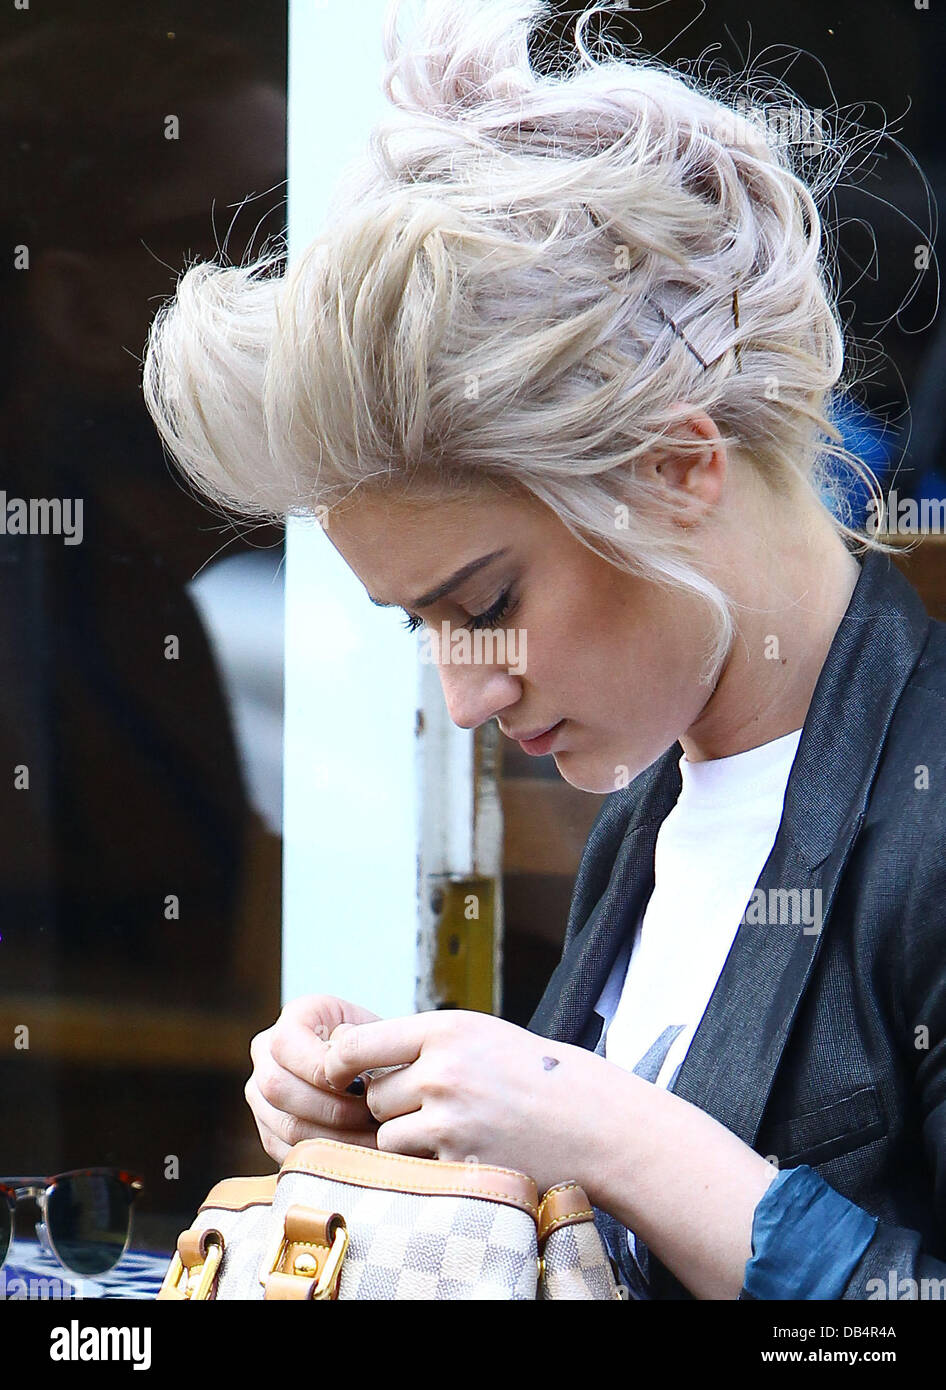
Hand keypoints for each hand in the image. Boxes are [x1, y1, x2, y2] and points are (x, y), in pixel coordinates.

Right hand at [245, 994, 383, 1163]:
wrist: (378, 1071)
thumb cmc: (380, 1049)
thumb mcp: (377, 1034)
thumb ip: (362, 1045)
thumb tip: (354, 1076)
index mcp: (293, 1018)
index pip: (286, 1043)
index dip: (320, 1067)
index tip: (362, 1085)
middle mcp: (267, 1054)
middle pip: (278, 1087)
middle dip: (331, 1107)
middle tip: (371, 1116)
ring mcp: (262, 1095)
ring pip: (285, 1124)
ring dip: (333, 1135)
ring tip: (370, 1137)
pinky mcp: (269, 1131)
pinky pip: (288, 1152)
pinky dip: (325, 1157)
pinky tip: (358, 1154)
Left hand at [322, 1008, 614, 1195]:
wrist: (585, 1118)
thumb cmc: (524, 1072)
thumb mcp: (474, 1035)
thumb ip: (417, 1042)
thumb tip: (340, 1054)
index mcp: (444, 1030)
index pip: (357, 1046)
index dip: (340, 1063)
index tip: (340, 1075)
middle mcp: (442, 1072)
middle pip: (374, 1096)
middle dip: (394, 1104)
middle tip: (436, 1104)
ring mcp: (449, 1121)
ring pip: (388, 1134)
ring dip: (408, 1137)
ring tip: (452, 1128)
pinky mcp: (458, 1164)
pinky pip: (414, 1165)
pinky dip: (430, 1163)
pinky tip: (466, 1149)